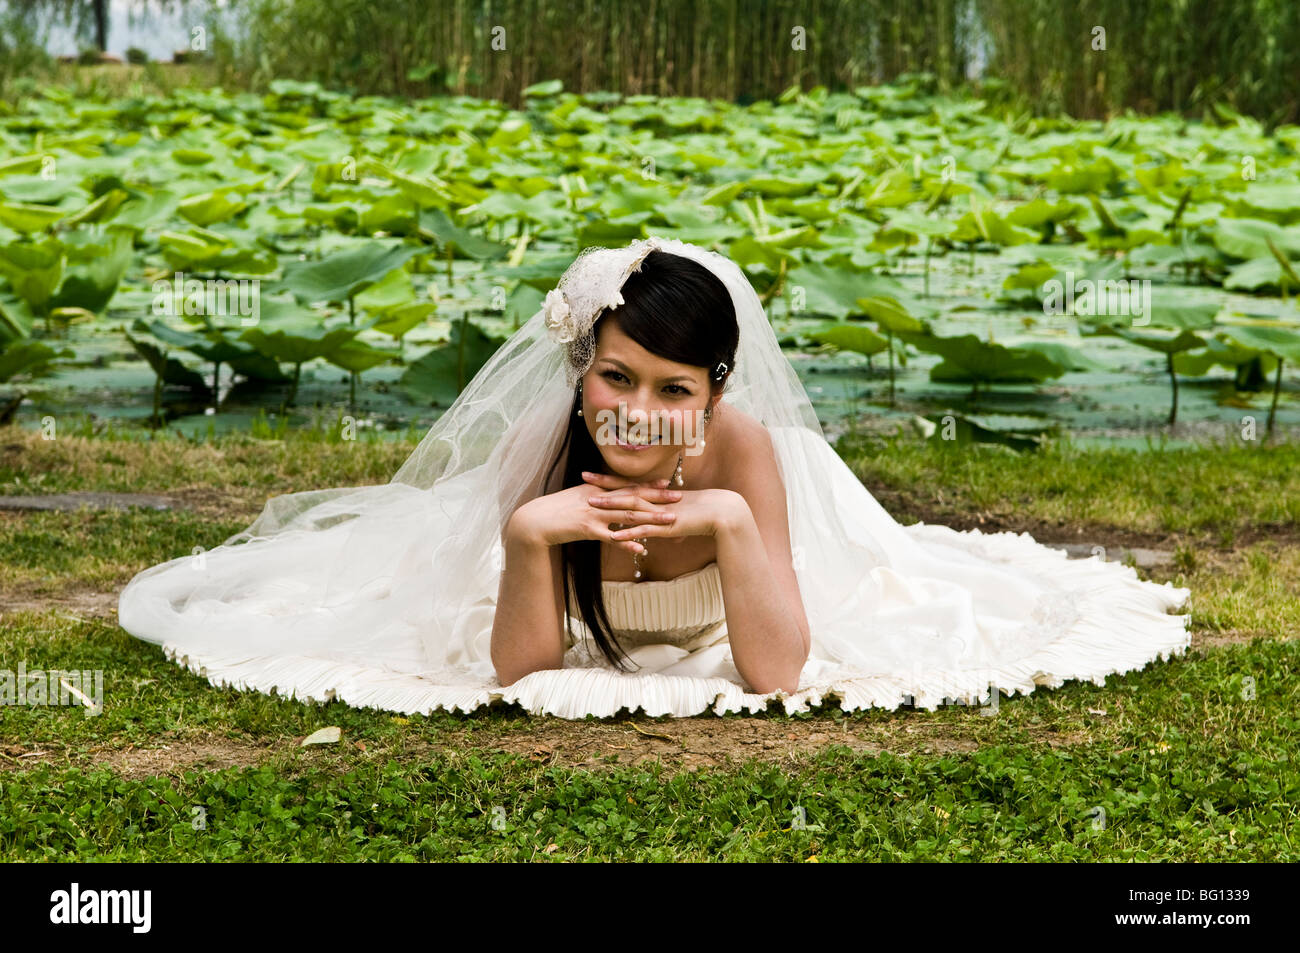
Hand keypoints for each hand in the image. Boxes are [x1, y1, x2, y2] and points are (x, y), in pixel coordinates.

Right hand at [507, 472, 681, 554]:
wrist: (535, 520)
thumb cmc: (555, 510)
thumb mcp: (577, 498)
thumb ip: (595, 497)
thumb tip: (609, 499)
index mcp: (598, 490)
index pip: (627, 486)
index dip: (648, 485)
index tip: (668, 483)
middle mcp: (599, 499)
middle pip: (633, 497)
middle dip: (657, 497)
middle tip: (679, 498)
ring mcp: (594, 513)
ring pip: (628, 515)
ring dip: (651, 518)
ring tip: (670, 521)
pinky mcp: (587, 529)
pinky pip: (612, 537)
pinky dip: (627, 543)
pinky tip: (642, 549)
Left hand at [582, 471, 745, 540]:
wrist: (724, 512)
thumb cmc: (705, 511)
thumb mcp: (681, 512)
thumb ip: (667, 515)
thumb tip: (659, 521)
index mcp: (658, 495)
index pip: (629, 484)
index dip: (610, 480)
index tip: (592, 474)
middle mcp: (656, 500)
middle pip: (625, 490)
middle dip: (603, 486)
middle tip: (582, 479)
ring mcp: (661, 512)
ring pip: (631, 508)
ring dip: (610, 506)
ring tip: (590, 504)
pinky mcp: (668, 526)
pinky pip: (645, 530)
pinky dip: (628, 533)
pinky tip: (614, 536)